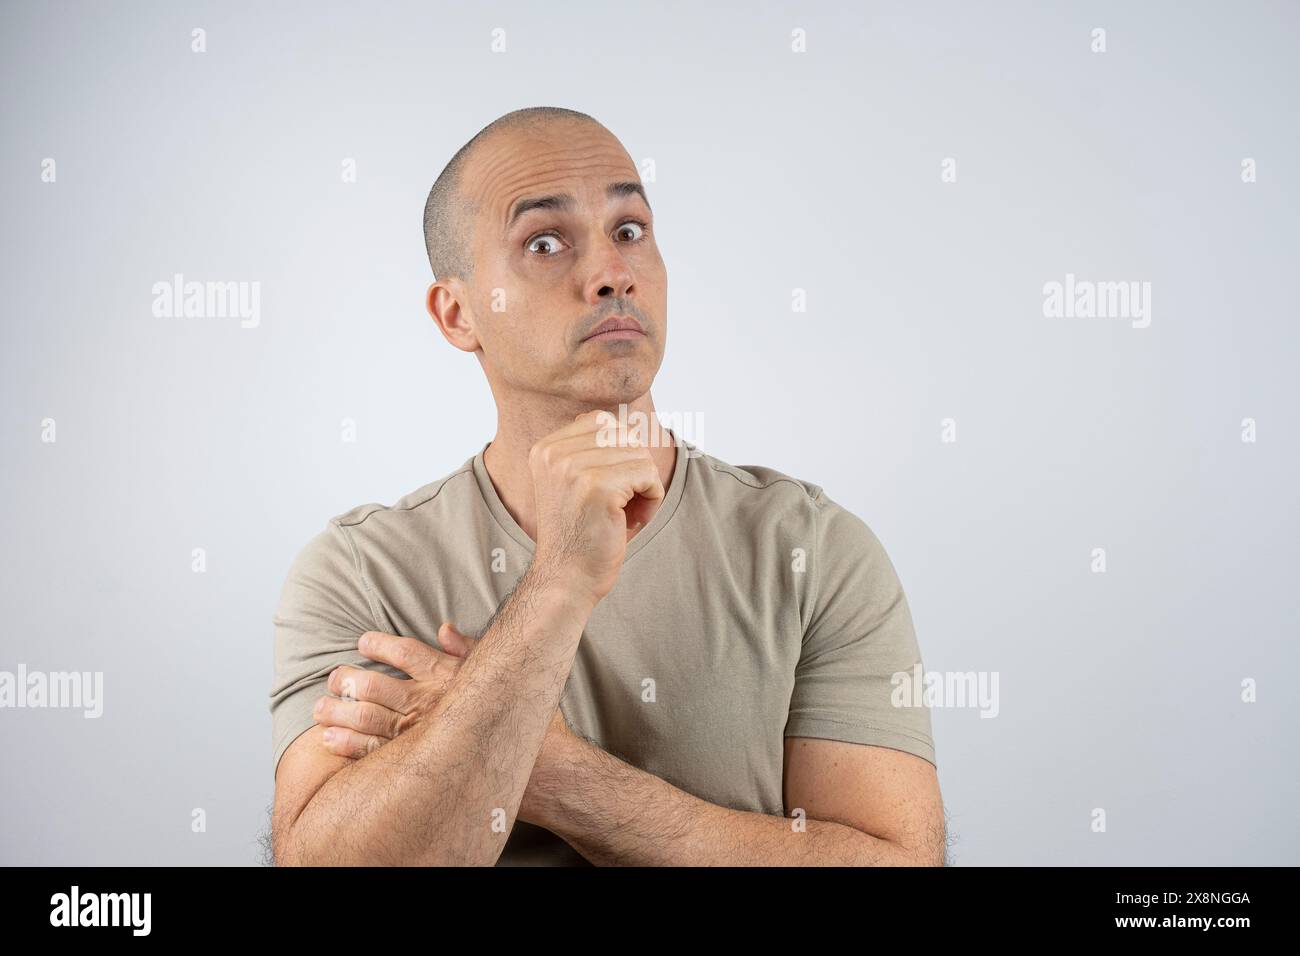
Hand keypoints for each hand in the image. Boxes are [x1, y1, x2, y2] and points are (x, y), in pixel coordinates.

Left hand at [313, 624, 575, 825]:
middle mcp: (433, 704)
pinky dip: (350, 745)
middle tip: (333, 676)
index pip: (409, 654)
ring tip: (320, 708)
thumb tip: (443, 627)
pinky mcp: (422, 764)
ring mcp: (424, 736)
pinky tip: (330, 739)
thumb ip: (470, 649)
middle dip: (351, 680)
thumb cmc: (526, 720)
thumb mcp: (505, 675)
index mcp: (451, 677)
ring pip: (371, 720)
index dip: (381, 645)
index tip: (362, 641)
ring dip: (341, 712)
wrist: (545, 769)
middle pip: (380, 686)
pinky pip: (377, 754)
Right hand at [528, 409, 665, 604]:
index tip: (610, 488)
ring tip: (627, 515)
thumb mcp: (575, 482)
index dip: (618, 452)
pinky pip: (648, 474)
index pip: (602, 421)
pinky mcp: (597, 486)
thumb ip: (592, 450)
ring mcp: (573, 467)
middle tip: (623, 504)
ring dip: (644, 486)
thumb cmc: (580, 534)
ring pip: (639, 454)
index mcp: (545, 448)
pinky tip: (633, 521)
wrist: (566, 579)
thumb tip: (629, 422)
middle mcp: (554, 452)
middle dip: (634, 468)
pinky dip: (652, 498)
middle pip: (623, 435)